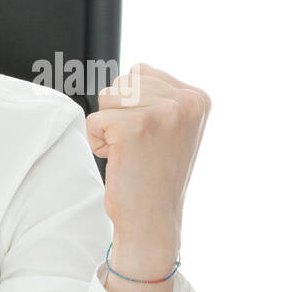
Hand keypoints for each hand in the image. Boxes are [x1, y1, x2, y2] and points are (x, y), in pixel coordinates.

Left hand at [86, 62, 210, 265]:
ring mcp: (162, 112)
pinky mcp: (133, 126)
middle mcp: (185, 101)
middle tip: (139, 148)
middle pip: (122, 82)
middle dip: (118, 115)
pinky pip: (93, 120)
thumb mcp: (174, 129)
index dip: (132, 106)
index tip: (151, 138)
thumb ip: (160, 98)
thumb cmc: (155, 176)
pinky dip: (97, 142)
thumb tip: (132, 73)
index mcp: (198, 98)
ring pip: (107, 97)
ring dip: (107, 127)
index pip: (141, 72)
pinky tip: (120, 161)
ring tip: (130, 152)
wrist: (153, 220)